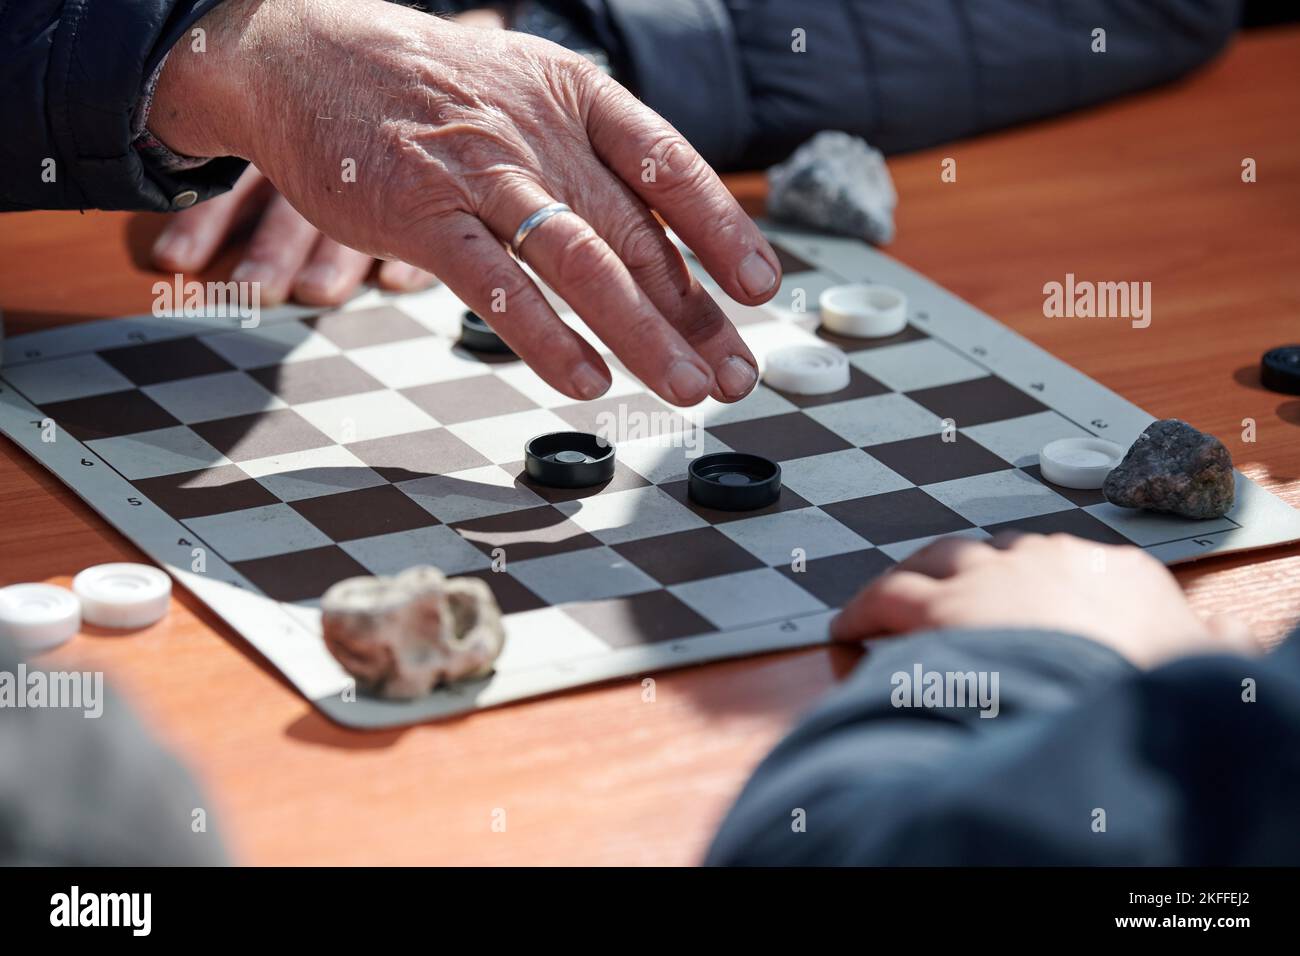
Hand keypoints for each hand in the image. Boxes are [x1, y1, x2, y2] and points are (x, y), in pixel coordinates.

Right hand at [149, 0, 777, 405]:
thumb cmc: (432, 92)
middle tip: (737, 376)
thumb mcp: (526, 94)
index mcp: (576, 98)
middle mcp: (540, 135)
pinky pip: (497, 285)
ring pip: (581, 262)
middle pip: (637, 234)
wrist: (307, 54)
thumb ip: (589, 161)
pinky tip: (585, 379)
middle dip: (696, 314)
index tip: (761, 287)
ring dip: (642, 332)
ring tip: (688, 388)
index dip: (722, 228)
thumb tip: (664, 241)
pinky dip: (545, 336)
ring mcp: (482, 175)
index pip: (669, 165)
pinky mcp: (424, 217)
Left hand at [830, 533, 1255, 667]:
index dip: (1045, 587)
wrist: (1097, 695)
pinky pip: (889, 596)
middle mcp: (1050, 558)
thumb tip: (1229, 634)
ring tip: (898, 603)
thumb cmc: (1148, 684)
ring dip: (918, 581)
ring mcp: (992, 574)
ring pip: (940, 562)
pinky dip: (867, 609)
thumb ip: (1210, 641)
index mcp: (1118, 572)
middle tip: (957, 600)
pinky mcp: (938, 604)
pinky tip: (850, 626)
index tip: (1036, 603)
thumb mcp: (1201, 663)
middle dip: (978, 577)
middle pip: (1002, 556)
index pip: (1075, 566)